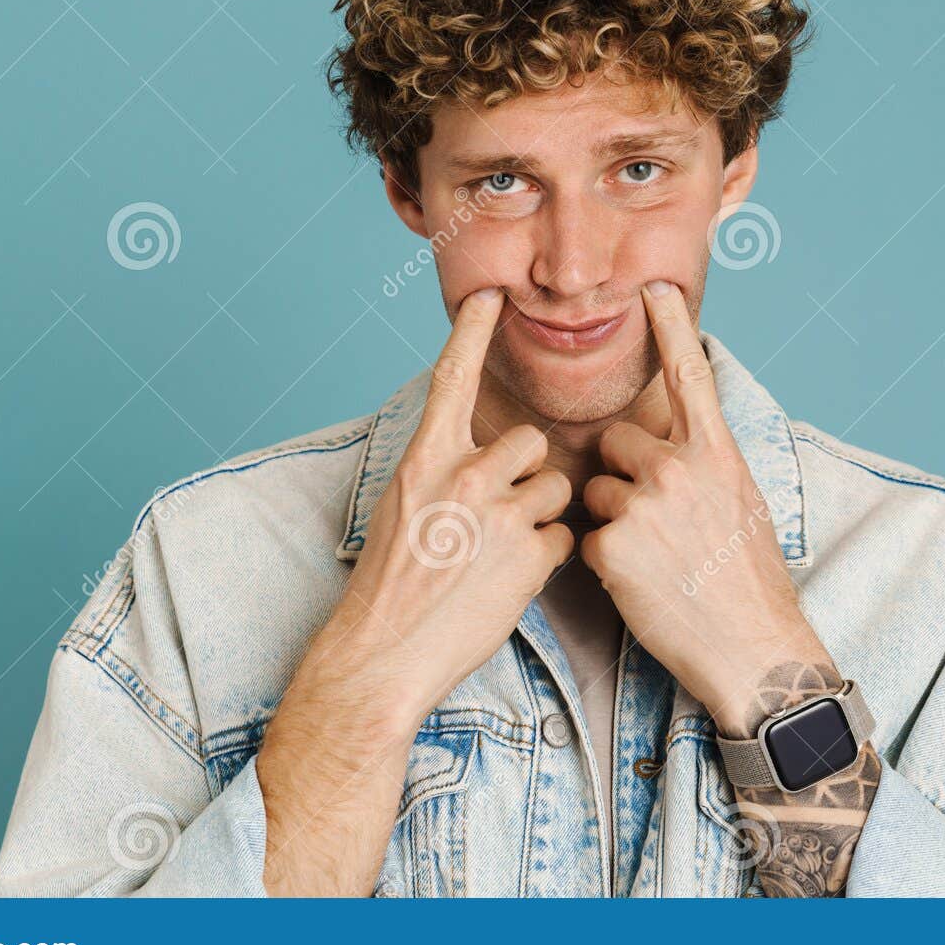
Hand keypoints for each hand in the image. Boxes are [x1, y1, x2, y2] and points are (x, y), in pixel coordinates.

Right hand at [325, 285, 575, 729]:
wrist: (383, 651)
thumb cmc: (390, 585)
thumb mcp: (403, 507)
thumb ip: (443, 471)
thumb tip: (483, 455)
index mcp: (425, 457)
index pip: (453, 376)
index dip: (474, 330)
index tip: (492, 292)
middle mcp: (462, 475)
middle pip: (531, 442)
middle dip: (529, 474)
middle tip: (501, 516)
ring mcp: (498, 514)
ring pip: (556, 488)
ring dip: (541, 518)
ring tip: (503, 554)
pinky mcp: (528, 556)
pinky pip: (562, 539)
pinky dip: (546, 561)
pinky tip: (510, 582)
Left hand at [580, 280, 833, 737]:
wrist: (754, 650)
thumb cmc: (748, 581)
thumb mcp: (741, 502)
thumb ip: (704, 462)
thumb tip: (670, 440)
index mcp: (718, 453)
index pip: (690, 373)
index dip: (670, 325)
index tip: (652, 284)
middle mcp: (681, 468)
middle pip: (617, 442)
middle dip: (624, 474)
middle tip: (658, 522)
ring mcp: (645, 505)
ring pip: (595, 490)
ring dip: (611, 519)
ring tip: (654, 559)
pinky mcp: (613, 546)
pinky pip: (587, 537)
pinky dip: (604, 561)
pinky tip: (641, 583)